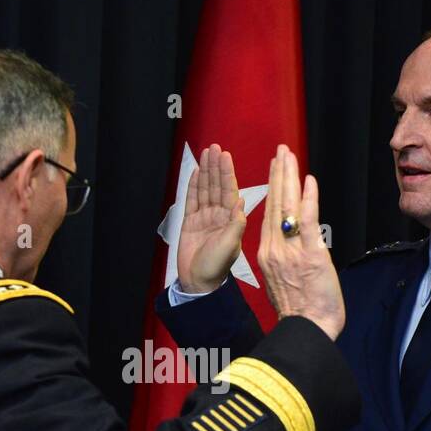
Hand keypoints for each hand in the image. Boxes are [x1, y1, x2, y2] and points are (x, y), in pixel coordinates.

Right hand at [177, 143, 246, 293]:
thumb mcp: (230, 245)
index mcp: (230, 219)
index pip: (229, 190)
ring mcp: (204, 218)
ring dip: (206, 172)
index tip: (225, 156)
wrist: (198, 282)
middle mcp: (218, 215)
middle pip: (216, 185)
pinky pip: (192, 200)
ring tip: (205, 153)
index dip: (227, 172)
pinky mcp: (190, 222)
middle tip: (214, 148)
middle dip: (216, 166)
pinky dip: (194, 186)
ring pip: (205, 189)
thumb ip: (235, 223)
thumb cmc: (217, 267)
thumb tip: (240, 201)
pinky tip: (196, 172)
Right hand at [257, 145, 344, 340]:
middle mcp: (274, 249)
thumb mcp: (282, 283)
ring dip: (289, 177)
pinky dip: (308, 198)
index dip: (271, 190)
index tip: (274, 170)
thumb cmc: (300, 313)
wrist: (307, 329)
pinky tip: (308, 179)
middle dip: (278, 174)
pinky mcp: (310, 253)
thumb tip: (292, 251)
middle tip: (281, 151)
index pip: (268, 214)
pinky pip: (308, 219)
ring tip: (288, 155)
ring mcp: (291, 250)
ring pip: (287, 206)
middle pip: (275, 203)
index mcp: (266, 255)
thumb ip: (284, 261)